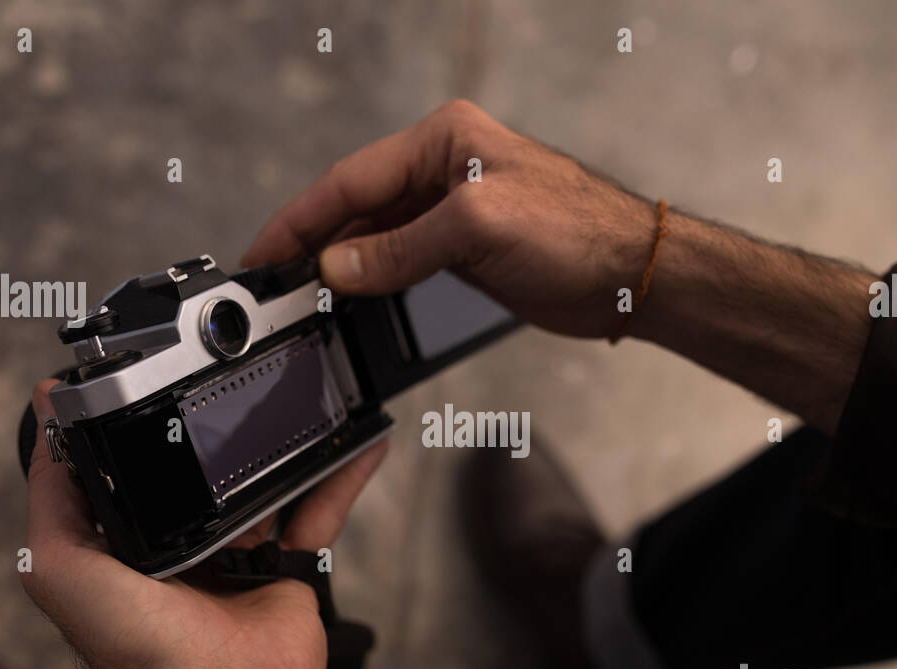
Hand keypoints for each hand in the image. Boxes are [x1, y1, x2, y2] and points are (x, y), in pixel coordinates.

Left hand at [21, 380, 386, 668]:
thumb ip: (51, 493)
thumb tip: (48, 414)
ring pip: (262, 480)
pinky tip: (355, 440)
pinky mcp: (288, 565)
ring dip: (279, 443)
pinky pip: (317, 507)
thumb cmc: (138, 649)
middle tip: (229, 379)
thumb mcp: (59, 566)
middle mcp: (180, 548)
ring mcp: (238, 554)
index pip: (128, 468)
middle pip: (199, 468)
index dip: (136, 423)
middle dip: (213, 427)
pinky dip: (338, 474)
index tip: (152, 375)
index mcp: (124, 546)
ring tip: (294, 395)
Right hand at [241, 99, 657, 339]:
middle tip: (276, 282)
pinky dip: (377, 281)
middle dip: (317, 243)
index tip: (264, 251)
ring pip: (379, 237)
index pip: (352, 177)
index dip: (302, 218)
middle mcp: (445, 168)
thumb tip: (339, 267)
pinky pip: (404, 261)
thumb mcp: (478, 230)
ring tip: (306, 298)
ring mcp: (454, 210)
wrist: (633, 275)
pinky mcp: (466, 249)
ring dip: (346, 267)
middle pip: (359, 206)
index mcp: (445, 140)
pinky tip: (356, 301)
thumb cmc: (577, 233)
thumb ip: (401, 248)